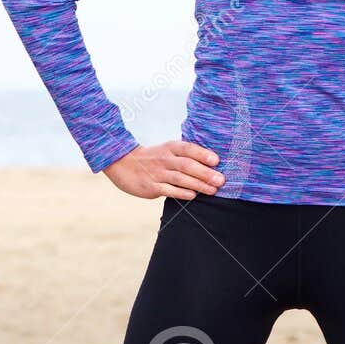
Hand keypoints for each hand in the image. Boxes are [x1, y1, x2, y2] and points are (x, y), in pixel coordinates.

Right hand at [103, 141, 223, 200]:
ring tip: (212, 190)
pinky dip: (181, 193)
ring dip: (198, 184)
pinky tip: (193, 196)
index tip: (217, 161)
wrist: (123, 163)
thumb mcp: (167, 150)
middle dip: (205, 173)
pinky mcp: (151, 186)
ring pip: (180, 178)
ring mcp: (157, 173)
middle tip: (221, 180)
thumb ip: (186, 155)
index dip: (203, 154)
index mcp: (170, 147)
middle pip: (187, 165)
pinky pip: (168, 190)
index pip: (188, 149)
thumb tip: (213, 164)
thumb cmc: (153, 158)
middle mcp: (164, 159)